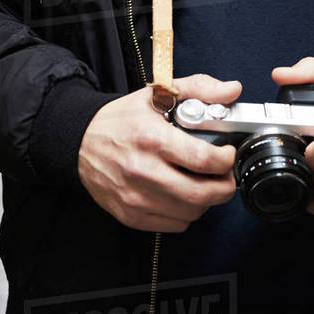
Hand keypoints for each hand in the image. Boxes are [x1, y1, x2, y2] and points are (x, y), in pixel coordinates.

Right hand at [78, 74, 240, 232]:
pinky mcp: (131, 216)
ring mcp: (136, 197)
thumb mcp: (159, 94)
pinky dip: (186, 213)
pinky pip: (174, 225)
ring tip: (205, 184)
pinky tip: (183, 195)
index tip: (228, 154)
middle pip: (200, 194)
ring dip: (207, 201)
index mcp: (152, 138)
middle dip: (224, 188)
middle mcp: (143, 171)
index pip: (203, 159)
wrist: (81, 141)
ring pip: (190, 213)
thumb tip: (233, 90)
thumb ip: (199, 89)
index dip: (225, 160)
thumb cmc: (122, 118)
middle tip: (226, 177)